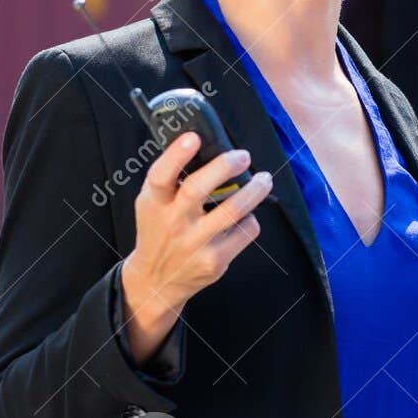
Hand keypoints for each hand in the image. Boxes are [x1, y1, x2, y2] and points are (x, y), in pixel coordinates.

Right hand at [120, 132, 272, 362]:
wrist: (156, 280)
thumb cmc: (159, 230)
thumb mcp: (152, 204)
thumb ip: (169, 178)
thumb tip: (201, 141)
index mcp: (155, 203)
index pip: (161, 176)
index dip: (176, 155)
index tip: (193, 137)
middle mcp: (173, 222)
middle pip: (199, 189)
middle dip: (226, 166)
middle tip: (243, 156)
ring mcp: (194, 243)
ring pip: (233, 211)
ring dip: (255, 191)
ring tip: (264, 179)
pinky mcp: (214, 260)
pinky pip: (245, 231)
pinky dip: (251, 219)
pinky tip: (248, 215)